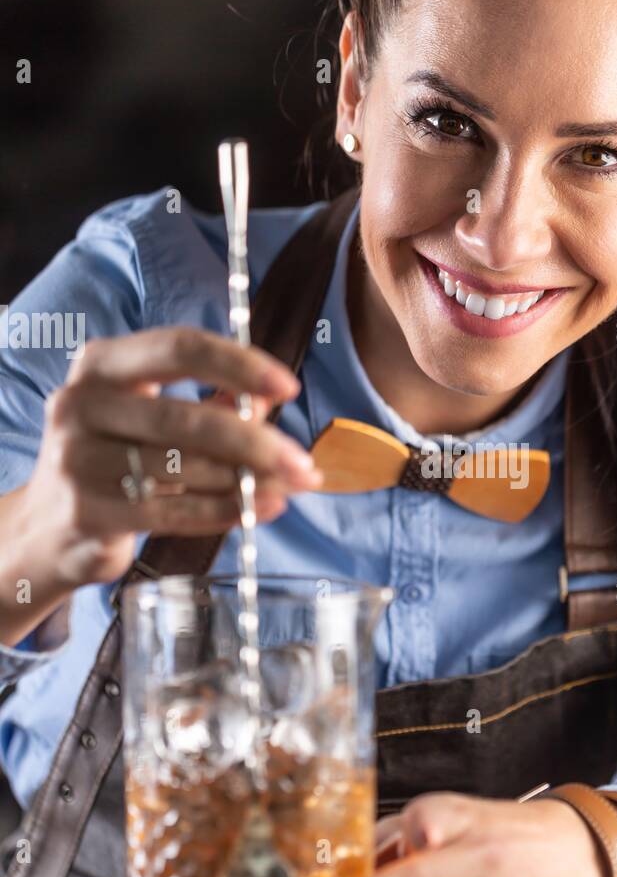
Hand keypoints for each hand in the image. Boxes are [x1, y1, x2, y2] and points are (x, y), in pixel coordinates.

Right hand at [20, 326, 322, 591]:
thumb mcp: (155, 418)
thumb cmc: (117, 459)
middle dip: (255, 441)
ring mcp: (79, 460)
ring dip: (246, 481)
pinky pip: (172, 511)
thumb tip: (268, 397)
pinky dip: (223, 512)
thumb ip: (212, 403)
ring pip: (182, 468)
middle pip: (186, 416)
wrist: (53, 527)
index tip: (288, 386)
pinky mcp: (88, 511)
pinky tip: (258, 510)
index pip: (178, 349)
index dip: (239, 364)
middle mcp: (82, 404)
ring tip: (289, 487)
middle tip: (303, 461)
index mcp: (102, 365)